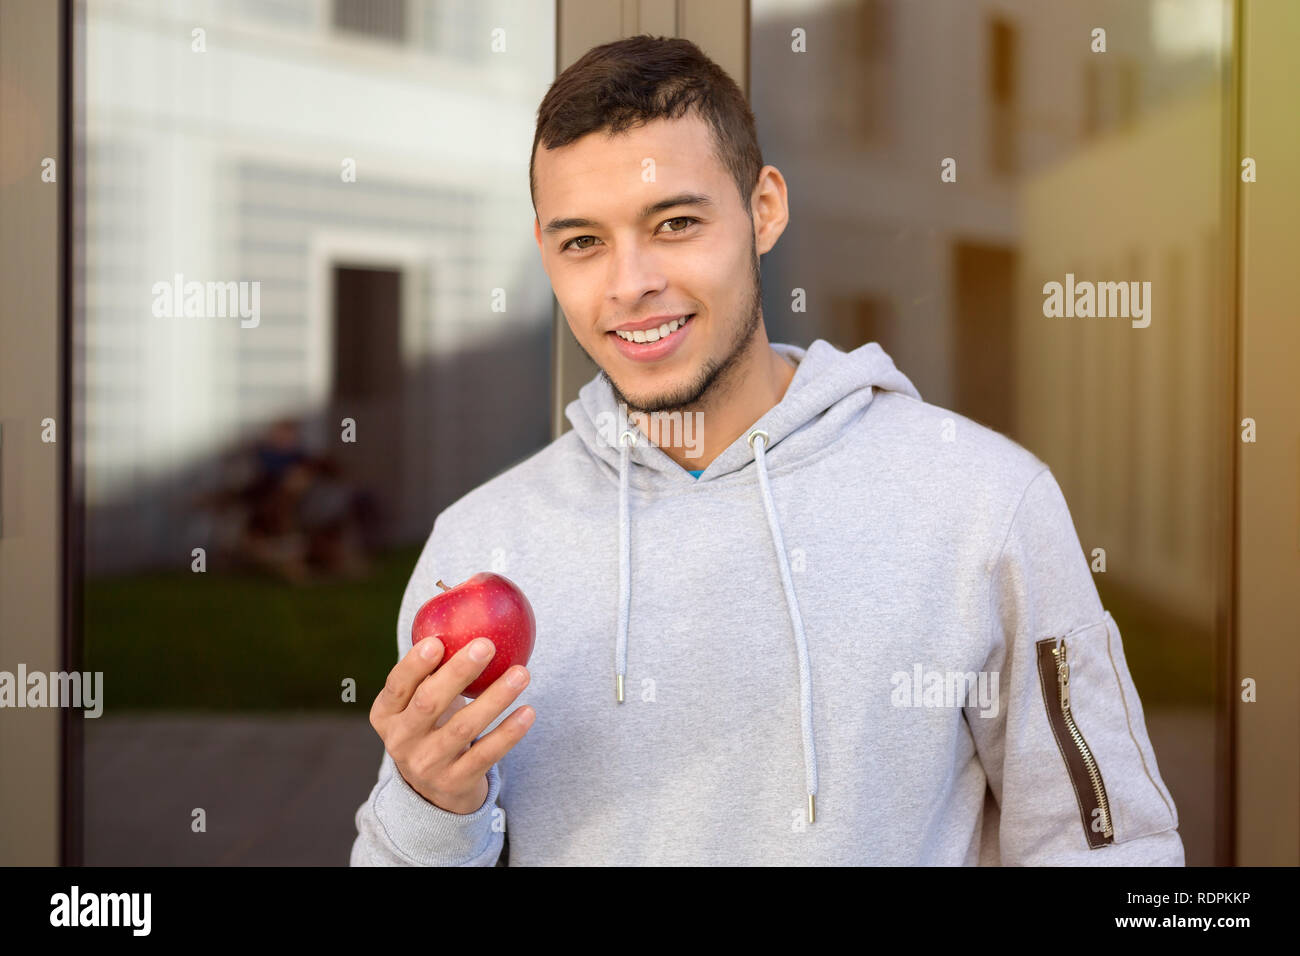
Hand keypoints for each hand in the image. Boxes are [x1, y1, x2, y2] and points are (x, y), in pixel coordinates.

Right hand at [369, 635, 534, 813]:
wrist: (434, 789)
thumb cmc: (431, 725)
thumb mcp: (418, 703)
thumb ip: (432, 669)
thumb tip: (468, 613)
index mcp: (386, 714)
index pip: (396, 686)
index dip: (414, 665)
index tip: (437, 642)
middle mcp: (400, 741)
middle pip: (429, 704)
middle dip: (458, 672)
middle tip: (487, 645)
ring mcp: (427, 765)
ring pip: (463, 728)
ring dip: (495, 698)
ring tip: (522, 673)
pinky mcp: (455, 783)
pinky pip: (486, 754)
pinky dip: (509, 732)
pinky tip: (528, 711)